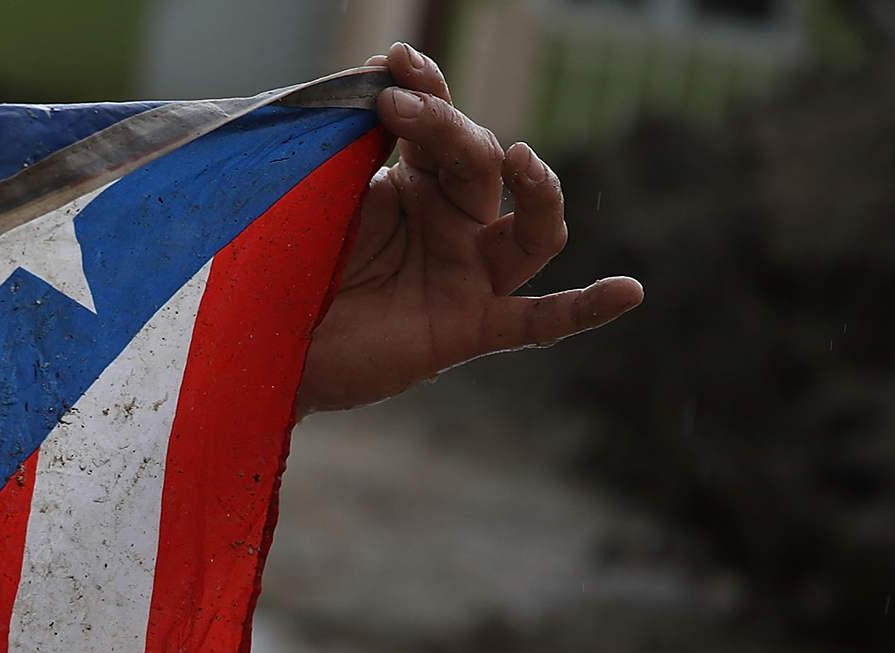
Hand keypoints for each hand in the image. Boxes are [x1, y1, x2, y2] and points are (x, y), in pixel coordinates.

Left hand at [297, 43, 643, 415]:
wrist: (265, 347)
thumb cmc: (289, 269)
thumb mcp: (321, 199)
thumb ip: (351, 148)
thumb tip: (376, 73)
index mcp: (417, 186)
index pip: (440, 127)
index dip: (427, 91)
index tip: (395, 63)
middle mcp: (452, 225)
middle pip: (480, 165)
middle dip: (446, 127)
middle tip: (399, 105)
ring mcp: (467, 277)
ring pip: (532, 231)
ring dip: (538, 191)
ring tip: (519, 159)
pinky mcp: (469, 329)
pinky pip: (538, 321)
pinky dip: (585, 308)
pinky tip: (629, 290)